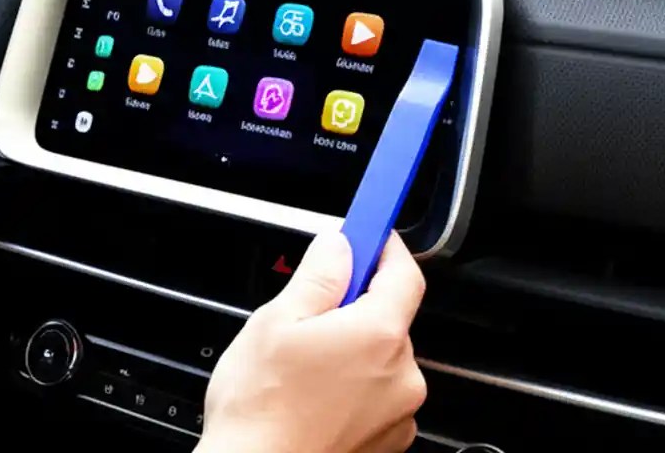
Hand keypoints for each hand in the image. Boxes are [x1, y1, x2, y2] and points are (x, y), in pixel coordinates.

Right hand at [196, 229, 426, 452]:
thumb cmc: (261, 410)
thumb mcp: (276, 322)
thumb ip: (316, 278)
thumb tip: (337, 247)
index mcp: (379, 335)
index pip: (404, 273)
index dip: (384, 248)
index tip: (370, 233)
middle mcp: (401, 376)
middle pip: (389, 319)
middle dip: (353, 307)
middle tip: (307, 313)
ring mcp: (398, 414)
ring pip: (379, 361)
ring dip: (350, 352)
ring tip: (300, 366)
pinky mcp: (387, 442)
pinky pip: (376, 398)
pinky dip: (350, 389)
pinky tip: (311, 396)